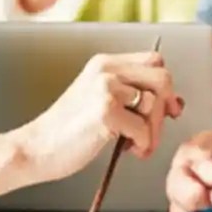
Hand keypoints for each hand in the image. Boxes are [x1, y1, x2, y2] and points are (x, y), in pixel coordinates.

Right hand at [18, 52, 182, 182]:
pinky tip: (126, 150)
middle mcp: (106, 70)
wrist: (35, 149)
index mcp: (104, 64)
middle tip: (153, 133)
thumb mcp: (100, 101)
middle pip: (162, 78)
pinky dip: (142, 144)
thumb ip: (133, 96)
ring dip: (153, 132)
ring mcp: (105, 88)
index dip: (167, 86)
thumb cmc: (67, 131)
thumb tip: (176, 102)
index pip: (154, 61)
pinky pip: (143, 128)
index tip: (170, 108)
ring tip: (135, 145)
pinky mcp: (105, 111)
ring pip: (155, 104)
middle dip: (165, 110)